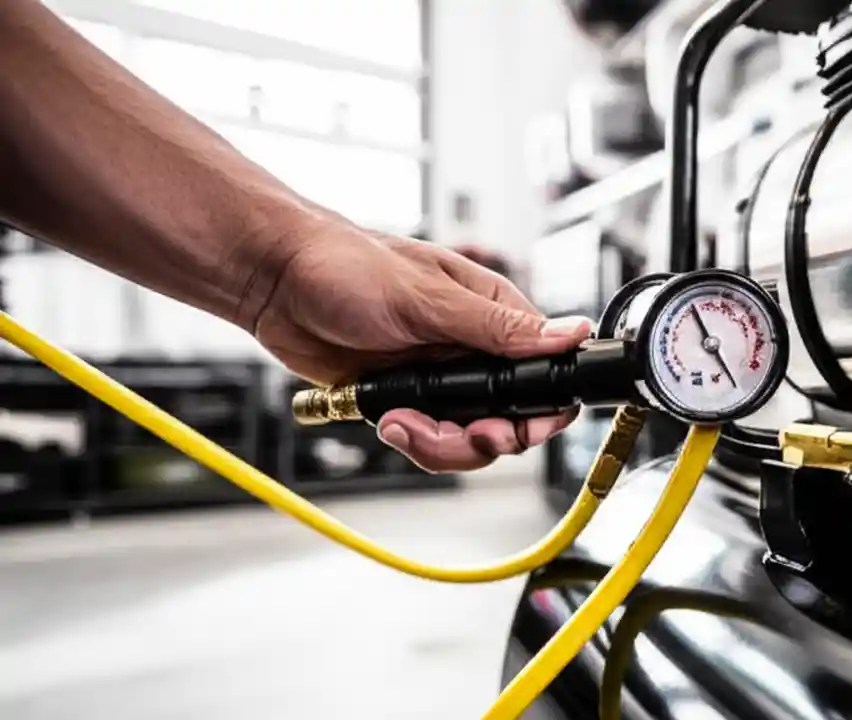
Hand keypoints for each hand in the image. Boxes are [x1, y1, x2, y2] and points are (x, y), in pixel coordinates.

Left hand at [252, 222, 590, 471]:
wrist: (275, 281)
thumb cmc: (347, 264)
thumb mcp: (430, 297)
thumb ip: (499, 326)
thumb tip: (569, 334)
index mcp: (494, 314)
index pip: (544, 372)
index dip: (541, 409)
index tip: (521, 427)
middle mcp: (473, 350)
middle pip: (510, 418)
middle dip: (485, 436)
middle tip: (464, 433)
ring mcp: (441, 379)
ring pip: (469, 438)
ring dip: (441, 442)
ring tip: (404, 422)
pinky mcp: (406, 399)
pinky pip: (429, 440)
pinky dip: (412, 440)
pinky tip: (387, 420)